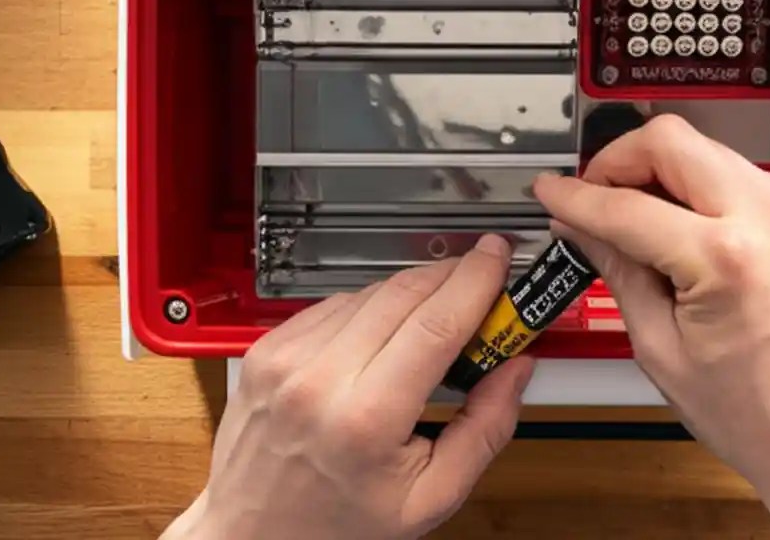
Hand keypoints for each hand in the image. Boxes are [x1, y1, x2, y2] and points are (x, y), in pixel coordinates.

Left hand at [162, 236, 533, 539]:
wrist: (252, 534)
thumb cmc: (339, 523)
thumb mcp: (432, 497)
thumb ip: (486, 429)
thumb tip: (516, 366)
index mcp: (365, 420)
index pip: (435, 324)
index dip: (475, 281)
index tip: (498, 257)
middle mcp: (319, 380)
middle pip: (405, 293)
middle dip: (453, 276)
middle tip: (485, 281)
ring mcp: (287, 359)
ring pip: (371, 291)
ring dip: (413, 292)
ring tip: (435, 320)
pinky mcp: (269, 348)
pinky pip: (336, 303)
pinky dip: (371, 307)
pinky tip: (384, 334)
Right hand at [534, 116, 769, 538]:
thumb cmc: (759, 418)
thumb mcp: (661, 350)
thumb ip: (619, 271)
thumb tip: (582, 226)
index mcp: (726, 258)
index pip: (627, 204)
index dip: (575, 196)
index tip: (551, 191)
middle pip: (671, 139)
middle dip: (619, 159)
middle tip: (593, 195)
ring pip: (707, 149)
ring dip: (662, 172)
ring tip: (636, 222)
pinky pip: (741, 175)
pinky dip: (703, 190)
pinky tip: (685, 232)